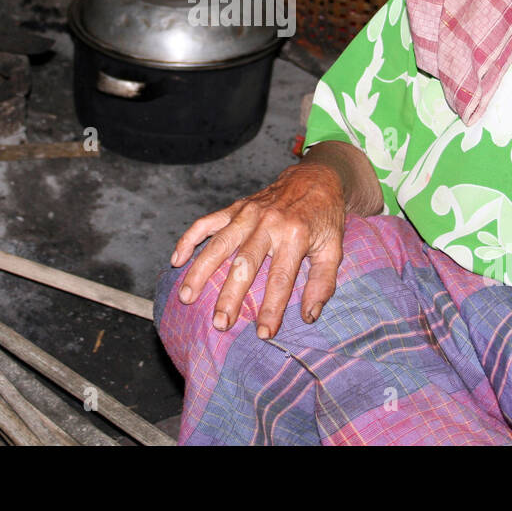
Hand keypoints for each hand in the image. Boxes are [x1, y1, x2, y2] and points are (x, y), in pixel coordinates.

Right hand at [170, 161, 346, 339]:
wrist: (316, 177)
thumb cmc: (324, 217)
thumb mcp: (334, 248)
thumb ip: (322, 282)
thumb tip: (308, 315)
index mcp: (295, 235)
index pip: (280, 279)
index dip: (272, 308)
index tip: (263, 334)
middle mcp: (269, 223)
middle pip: (245, 263)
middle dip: (230, 296)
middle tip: (219, 323)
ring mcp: (248, 213)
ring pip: (219, 244)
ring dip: (201, 271)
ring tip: (187, 296)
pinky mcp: (235, 207)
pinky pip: (207, 221)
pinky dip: (189, 239)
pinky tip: (177, 259)